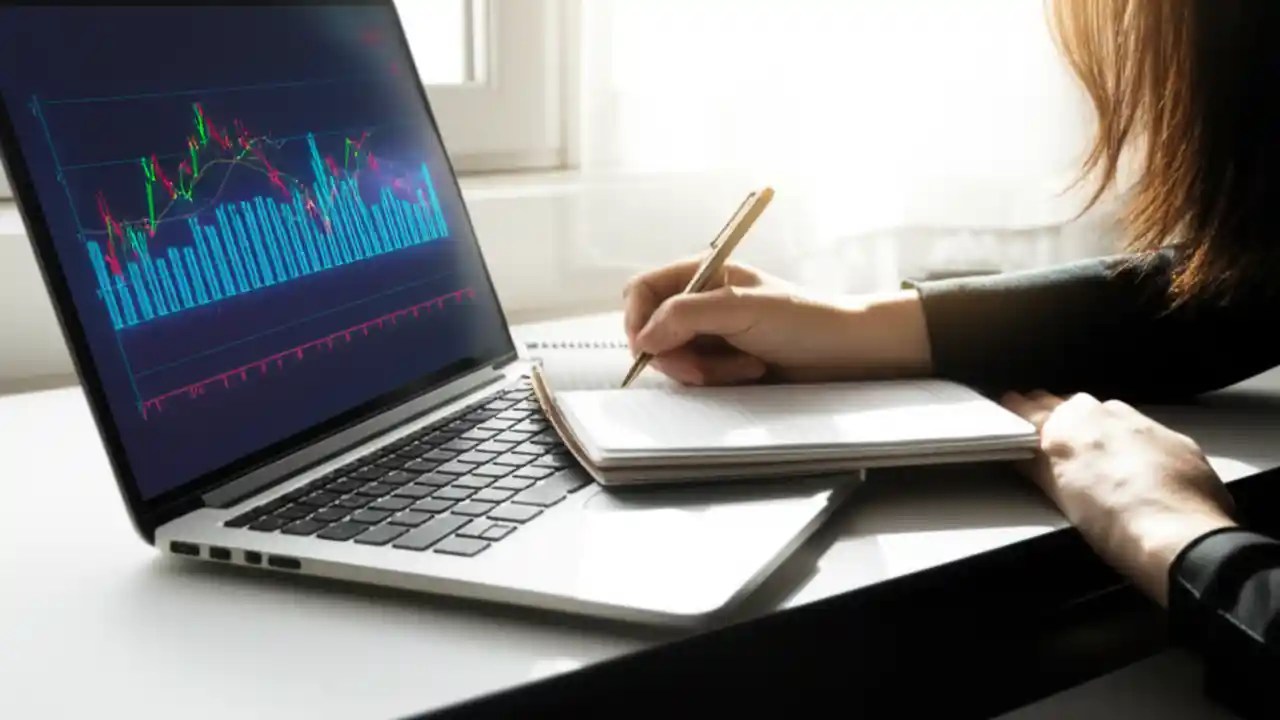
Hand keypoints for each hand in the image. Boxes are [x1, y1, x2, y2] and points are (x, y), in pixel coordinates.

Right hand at [621, 258, 933, 384]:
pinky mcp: (724, 364)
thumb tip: (644, 337)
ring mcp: (712, 334)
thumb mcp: (742, 310)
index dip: (637, 318)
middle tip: (704, 369)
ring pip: (674, 359)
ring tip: (745, 367)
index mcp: (703, 274)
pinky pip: (697, 377)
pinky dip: (719, 380)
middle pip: (653, 331)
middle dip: (675, 353)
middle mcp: (702, 302)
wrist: (849, 353)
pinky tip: (751, 373)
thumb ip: (686, 316)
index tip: (647, 347)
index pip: (643, 290)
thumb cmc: (806, 320)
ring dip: (704, 370)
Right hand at [1002, 390, 1236, 604]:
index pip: (1030, 408)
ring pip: (1109, 414)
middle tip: (1054, 442)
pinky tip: (1138, 470)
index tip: (1015, 415)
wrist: (1180, 539)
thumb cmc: (1117, 526)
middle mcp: (1102, 414)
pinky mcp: (1175, 438)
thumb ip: (1041, 469)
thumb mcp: (1062, 499)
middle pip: (1070, 406)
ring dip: (1098, 429)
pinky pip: (1146, 431)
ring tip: (1095, 457)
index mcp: (1064, 426)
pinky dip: (1136, 444)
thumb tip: (1030, 459)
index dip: (1020, 413)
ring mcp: (1141, 423)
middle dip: (1059, 419)